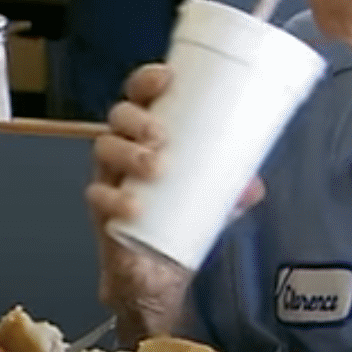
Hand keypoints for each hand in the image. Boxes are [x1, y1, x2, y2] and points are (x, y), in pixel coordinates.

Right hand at [88, 64, 264, 342]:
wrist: (155, 274)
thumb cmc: (179, 221)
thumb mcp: (214, 201)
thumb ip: (235, 190)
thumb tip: (254, 184)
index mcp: (148, 136)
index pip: (140, 97)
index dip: (147, 81)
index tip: (166, 77)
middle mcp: (124, 150)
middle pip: (119, 117)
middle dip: (137, 118)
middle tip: (161, 134)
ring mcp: (111, 178)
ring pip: (104, 149)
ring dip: (127, 152)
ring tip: (155, 167)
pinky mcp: (103, 211)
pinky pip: (97, 196)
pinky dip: (113, 198)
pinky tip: (133, 205)